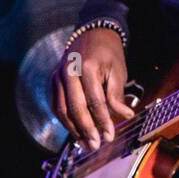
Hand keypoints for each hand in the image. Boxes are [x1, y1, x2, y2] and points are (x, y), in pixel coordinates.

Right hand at [52, 27, 135, 150]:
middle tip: (95, 145)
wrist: (91, 32)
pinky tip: (76, 132)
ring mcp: (58, 76)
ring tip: (86, 144)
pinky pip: (57, 105)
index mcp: (87, 66)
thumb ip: (117, 94)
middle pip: (75, 107)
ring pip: (62, 109)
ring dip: (74, 129)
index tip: (109, 136)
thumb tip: (125, 115)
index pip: (95, 100)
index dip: (102, 121)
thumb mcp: (118, 70)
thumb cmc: (108, 52)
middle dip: (86, 129)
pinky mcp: (53, 80)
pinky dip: (65, 121)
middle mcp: (68, 71)